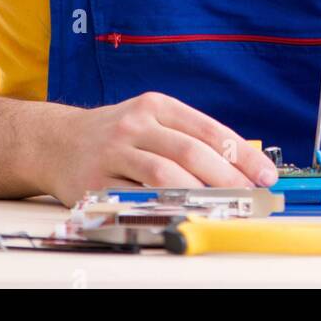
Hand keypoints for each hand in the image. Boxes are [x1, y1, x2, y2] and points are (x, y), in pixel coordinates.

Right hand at [40, 92, 279, 206]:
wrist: (55, 141)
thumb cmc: (116, 134)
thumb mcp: (151, 120)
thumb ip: (189, 136)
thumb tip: (241, 162)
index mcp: (156, 105)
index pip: (209, 130)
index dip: (242, 154)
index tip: (265, 174)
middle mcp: (135, 124)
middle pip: (190, 152)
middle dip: (227, 178)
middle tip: (251, 196)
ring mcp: (114, 153)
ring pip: (165, 174)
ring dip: (200, 194)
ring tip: (224, 207)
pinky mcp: (96, 182)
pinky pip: (136, 198)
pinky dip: (164, 208)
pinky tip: (185, 214)